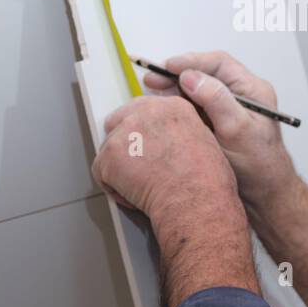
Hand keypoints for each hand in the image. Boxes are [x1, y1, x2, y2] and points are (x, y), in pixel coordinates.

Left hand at [91, 94, 238, 224]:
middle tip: (138, 167)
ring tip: (141, 186)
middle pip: (118, 122)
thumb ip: (180, 132)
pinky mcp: (109, 154)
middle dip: (124, 144)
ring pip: (109, 149)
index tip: (147, 148)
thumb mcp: (204, 141)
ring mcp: (125, 132)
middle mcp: (146, 111)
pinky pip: (101, 172)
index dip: (142, 133)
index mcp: (172, 107)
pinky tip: (133, 195)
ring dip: (120, 168)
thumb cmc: (207, 181)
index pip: (143, 110)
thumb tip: (170, 142)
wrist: (195, 199)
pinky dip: (113, 188)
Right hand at [143, 51, 298, 211]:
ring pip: (196, 90)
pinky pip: (194, 107)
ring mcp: (227, 110)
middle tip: (152, 80)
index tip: (168, 67)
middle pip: (205, 74)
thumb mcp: (238, 130)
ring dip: (174, 90)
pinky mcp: (216, 124)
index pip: (219, 64)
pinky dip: (177, 106)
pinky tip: (162, 110)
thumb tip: (191, 77)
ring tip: (152, 93)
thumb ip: (217, 101)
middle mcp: (240, 96)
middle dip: (177, 75)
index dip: (192, 62)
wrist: (265, 196)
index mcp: (252, 90)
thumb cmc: (260, 166)